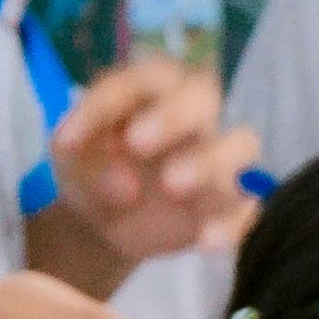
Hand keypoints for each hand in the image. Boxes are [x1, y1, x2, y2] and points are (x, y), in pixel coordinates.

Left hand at [48, 52, 259, 261]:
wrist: (102, 220)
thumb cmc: (91, 169)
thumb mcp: (70, 159)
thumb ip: (85, 159)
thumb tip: (126, 187)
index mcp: (152, 90)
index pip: (145, 77)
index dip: (110, 101)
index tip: (72, 139)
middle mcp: (192, 116)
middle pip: (204, 95)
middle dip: (173, 115)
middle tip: (137, 145)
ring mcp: (215, 159)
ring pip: (241, 143)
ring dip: (210, 162)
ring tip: (172, 188)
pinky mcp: (227, 204)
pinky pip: (249, 208)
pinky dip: (234, 224)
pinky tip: (206, 242)